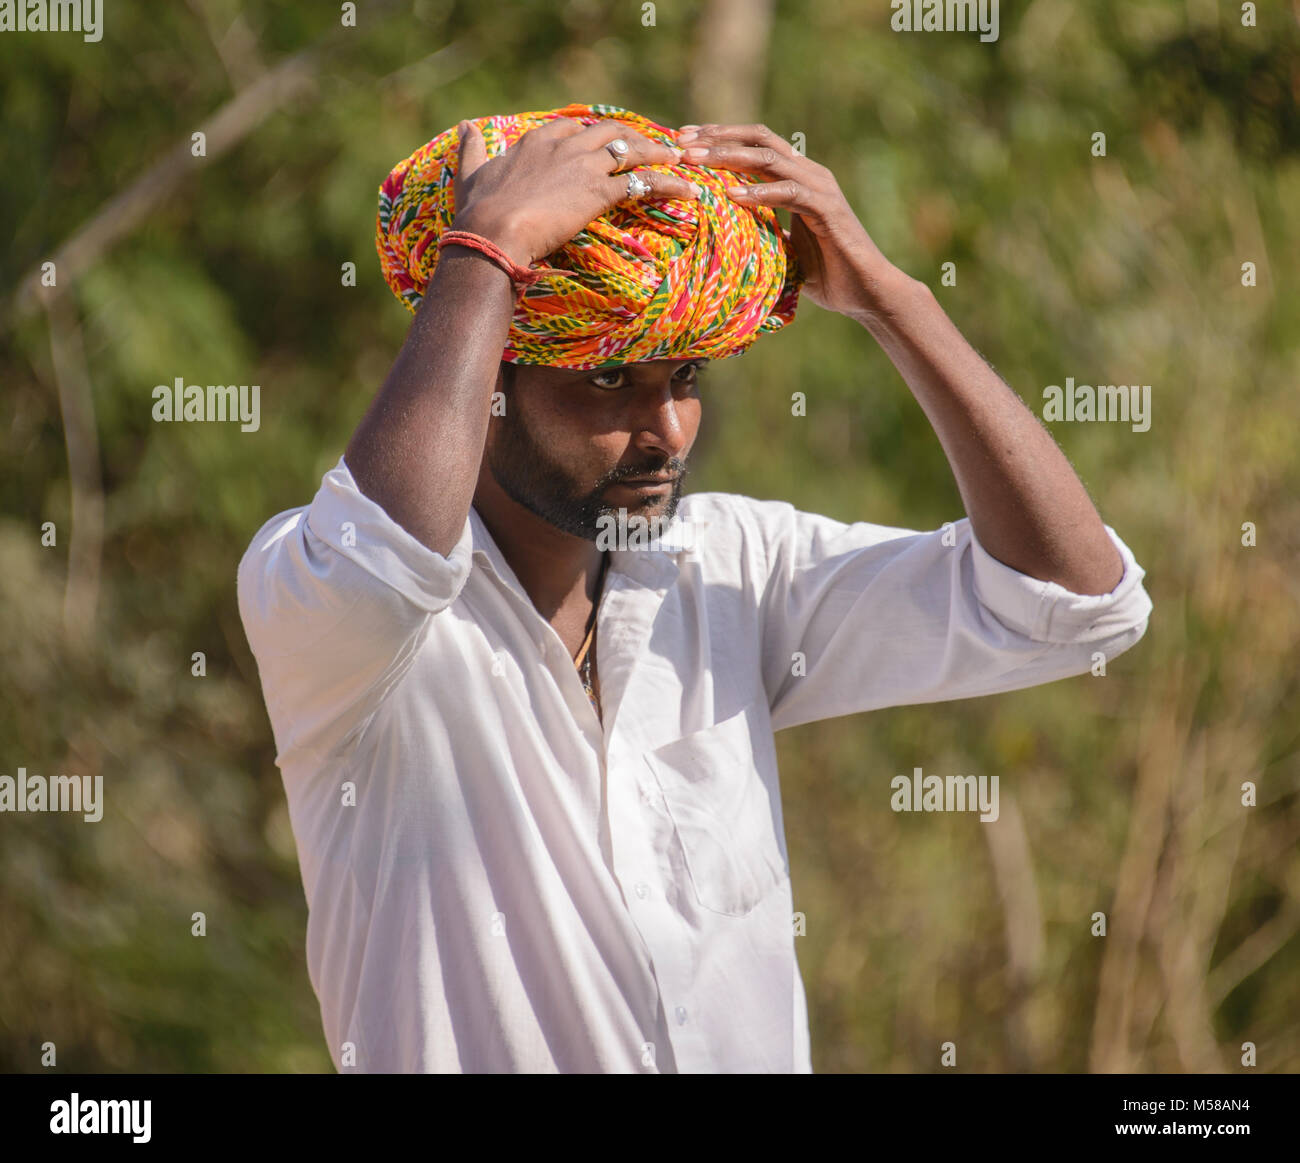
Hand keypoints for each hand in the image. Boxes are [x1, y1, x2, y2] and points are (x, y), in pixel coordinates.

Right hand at [449, 118, 700, 267]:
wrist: (491, 234)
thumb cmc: (478, 213)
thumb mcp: (470, 176)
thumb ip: (471, 151)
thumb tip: (465, 128)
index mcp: (536, 141)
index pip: (572, 126)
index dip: (592, 133)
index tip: (605, 140)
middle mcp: (564, 145)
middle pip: (608, 131)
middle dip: (633, 136)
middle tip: (652, 145)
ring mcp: (584, 166)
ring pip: (631, 150)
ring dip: (658, 153)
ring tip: (679, 159)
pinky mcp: (598, 192)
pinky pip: (642, 183)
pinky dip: (669, 185)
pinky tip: (688, 191)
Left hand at [676, 123, 907, 320]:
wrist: (866, 292)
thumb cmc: (825, 274)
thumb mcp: (782, 248)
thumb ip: (760, 232)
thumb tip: (725, 237)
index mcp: (798, 178)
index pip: (756, 144)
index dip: (721, 138)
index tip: (684, 141)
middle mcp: (810, 174)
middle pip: (760, 139)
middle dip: (718, 137)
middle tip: (682, 141)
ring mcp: (819, 188)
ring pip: (770, 158)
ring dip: (730, 157)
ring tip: (697, 161)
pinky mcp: (826, 209)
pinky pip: (788, 193)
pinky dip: (759, 192)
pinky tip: (732, 195)